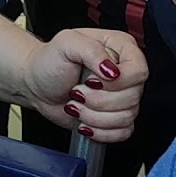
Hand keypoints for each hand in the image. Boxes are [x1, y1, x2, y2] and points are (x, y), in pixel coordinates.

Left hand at [23, 29, 147, 143]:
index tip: (91, 81)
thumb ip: (91, 50)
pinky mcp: (116, 117)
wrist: (36, 85)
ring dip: (94, 115)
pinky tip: (83, 120)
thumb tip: (112, 70)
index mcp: (120, 47)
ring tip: (76, 103)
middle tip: (77, 91)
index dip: (117, 82)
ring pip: (127, 117)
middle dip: (98, 100)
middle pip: (132, 97)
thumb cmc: (49, 61)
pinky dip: (100, 131)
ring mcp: (122, 96)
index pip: (138, 70)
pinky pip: (123, 132)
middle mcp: (125, 72)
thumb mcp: (66, 44)